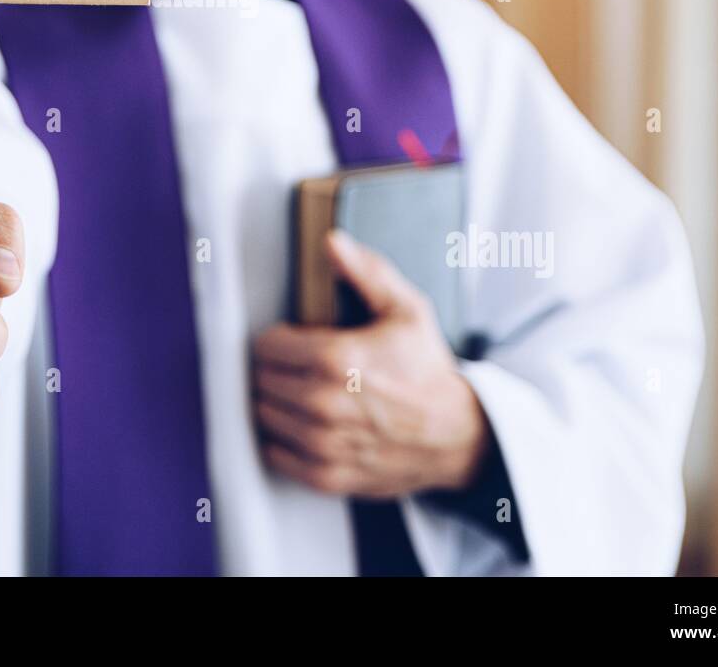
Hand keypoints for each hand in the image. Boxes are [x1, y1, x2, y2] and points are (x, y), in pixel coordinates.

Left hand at [251, 229, 489, 497]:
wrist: (457, 436)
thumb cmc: (427, 370)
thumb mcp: (406, 309)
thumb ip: (366, 272)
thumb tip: (332, 243)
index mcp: (337, 358)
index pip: (266, 346)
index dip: (276, 339)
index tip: (291, 340)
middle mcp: (323, 403)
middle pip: (260, 379)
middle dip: (272, 368)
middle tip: (293, 365)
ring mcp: (323, 443)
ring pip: (263, 415)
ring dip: (274, 402)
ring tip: (297, 391)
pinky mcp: (326, 475)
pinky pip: (274, 453)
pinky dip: (280, 438)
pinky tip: (300, 423)